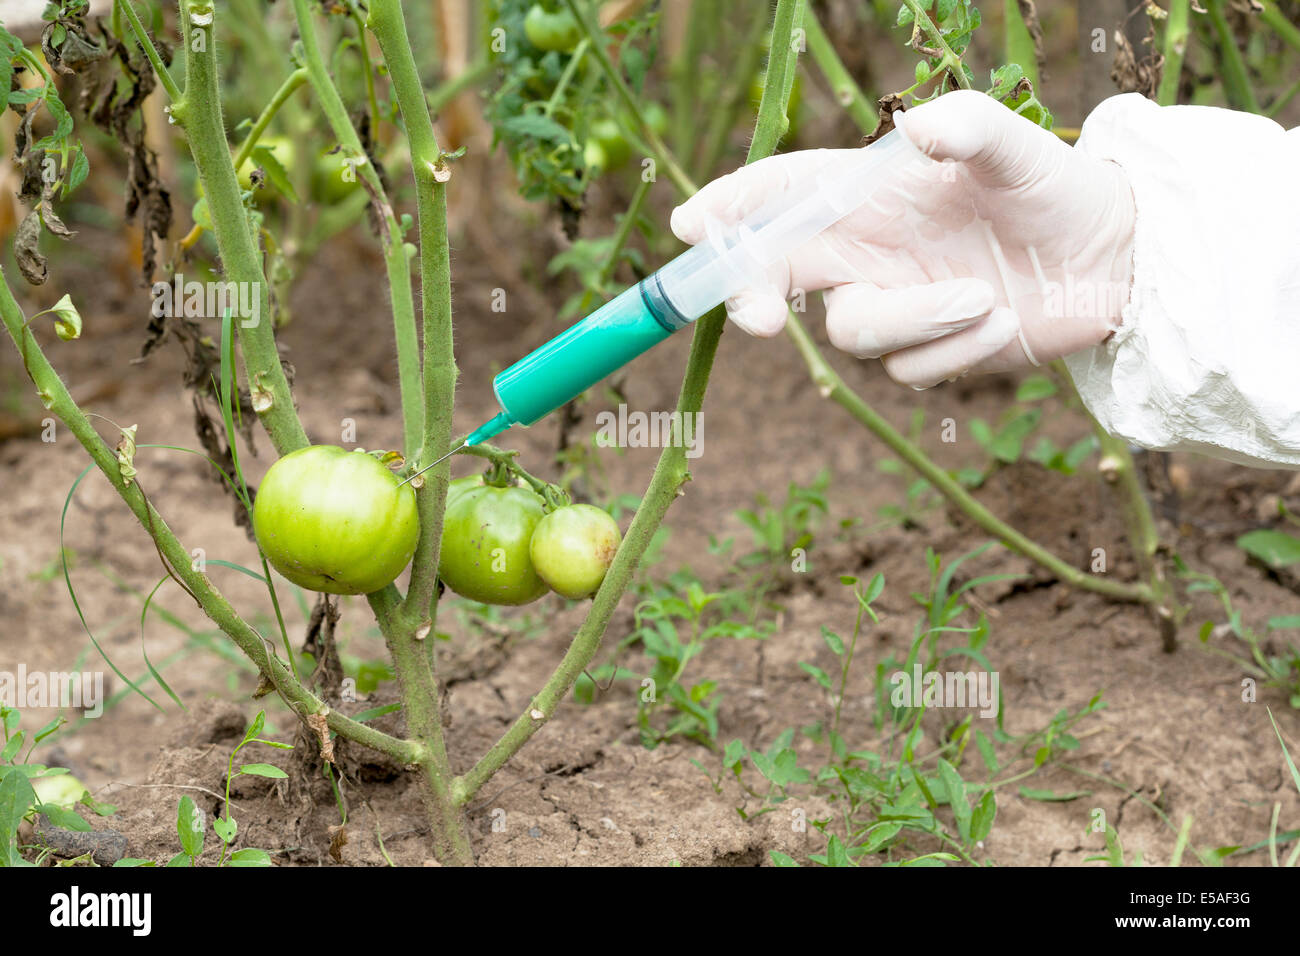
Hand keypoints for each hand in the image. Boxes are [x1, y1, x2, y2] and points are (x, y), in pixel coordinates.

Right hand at [669, 90, 1136, 386]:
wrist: (1113, 264)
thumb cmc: (1056, 190)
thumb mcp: (1019, 149)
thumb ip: (970, 127)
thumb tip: (919, 127)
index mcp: (868, 196)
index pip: (780, 198)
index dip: (730, 210)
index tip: (693, 227)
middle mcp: (865, 251)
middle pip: (776, 275)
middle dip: (752, 295)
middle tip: (758, 318)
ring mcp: (891, 304)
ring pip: (851, 333)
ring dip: (916, 320)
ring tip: (986, 298)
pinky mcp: (923, 352)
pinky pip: (909, 370)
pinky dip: (958, 348)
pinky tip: (1005, 322)